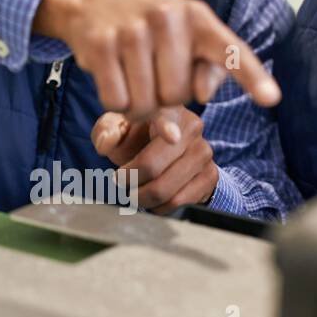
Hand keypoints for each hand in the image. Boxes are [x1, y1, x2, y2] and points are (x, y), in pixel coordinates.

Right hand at [34, 0, 279, 118]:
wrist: (92, 3)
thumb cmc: (149, 33)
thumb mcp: (183, 43)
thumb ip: (201, 78)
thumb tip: (185, 121)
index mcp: (198, 18)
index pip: (230, 51)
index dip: (252, 77)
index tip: (272, 98)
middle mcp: (168, 17)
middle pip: (178, 96)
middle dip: (164, 98)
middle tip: (152, 73)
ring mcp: (133, 30)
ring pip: (145, 105)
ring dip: (139, 105)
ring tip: (133, 75)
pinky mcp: (102, 44)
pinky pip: (117, 102)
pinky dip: (115, 102)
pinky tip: (113, 76)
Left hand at [92, 106, 218, 213]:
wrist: (169, 152)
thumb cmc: (137, 137)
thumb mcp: (117, 129)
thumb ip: (105, 132)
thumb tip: (106, 142)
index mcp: (167, 109)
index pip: (165, 119)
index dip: (167, 128)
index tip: (169, 135)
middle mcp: (191, 127)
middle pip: (154, 166)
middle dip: (130, 182)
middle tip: (120, 182)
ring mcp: (204, 152)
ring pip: (166, 190)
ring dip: (143, 198)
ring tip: (134, 192)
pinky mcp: (211, 175)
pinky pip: (180, 202)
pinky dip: (160, 207)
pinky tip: (154, 200)